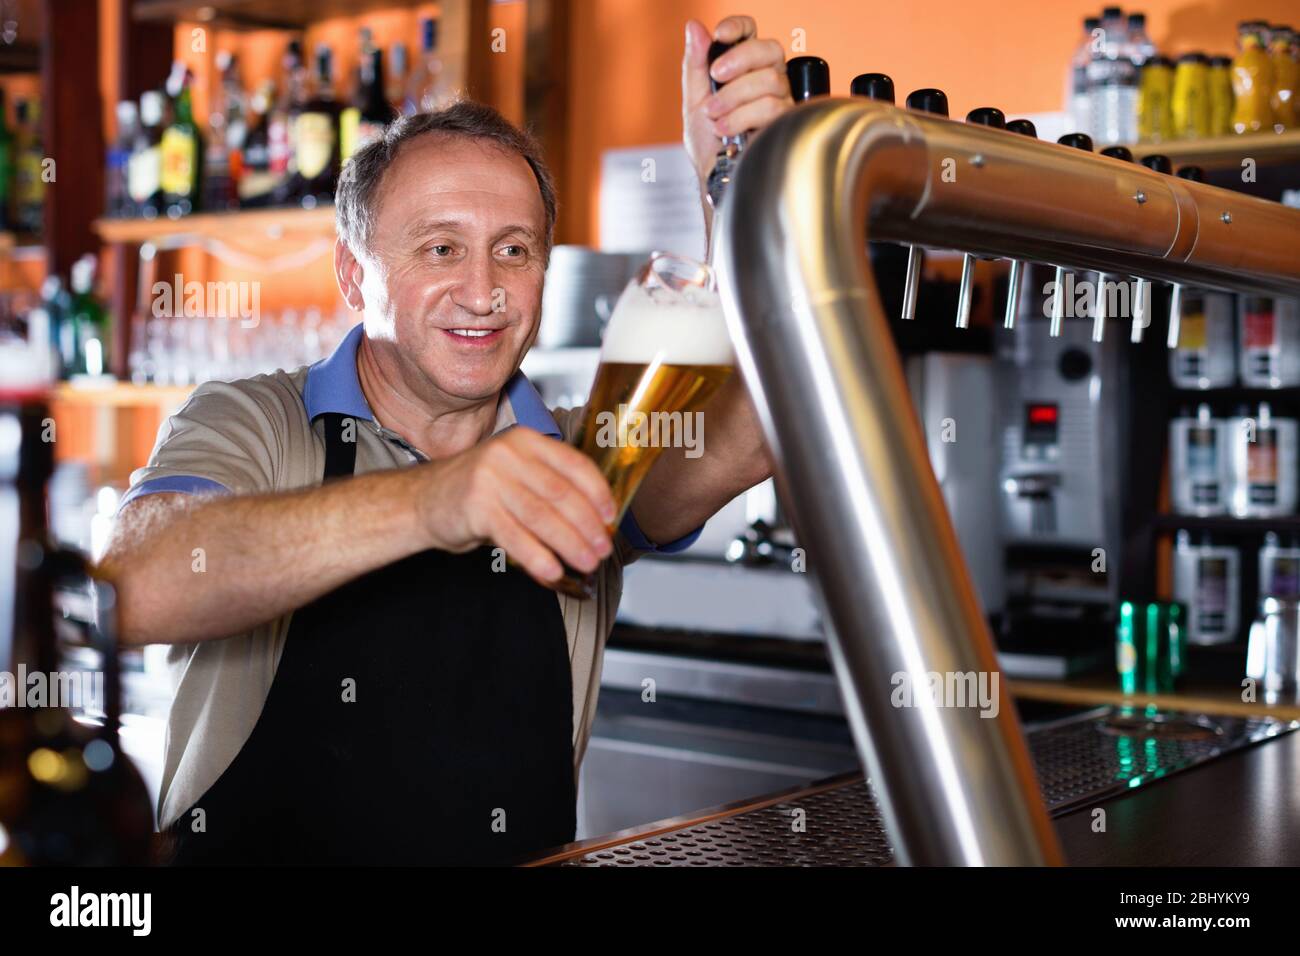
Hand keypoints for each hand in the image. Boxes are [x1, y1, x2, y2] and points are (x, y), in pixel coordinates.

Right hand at [415, 427, 616, 587]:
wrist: (422, 499)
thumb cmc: (478, 490)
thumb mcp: (515, 473)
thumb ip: (549, 485)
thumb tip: (595, 521)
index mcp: (526, 441)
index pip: (574, 465)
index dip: (598, 493)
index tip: (610, 517)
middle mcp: (509, 454)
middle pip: (562, 494)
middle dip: (588, 526)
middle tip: (602, 549)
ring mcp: (490, 479)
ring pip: (542, 517)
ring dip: (570, 544)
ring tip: (586, 563)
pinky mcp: (475, 506)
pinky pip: (515, 536)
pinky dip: (537, 556)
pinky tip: (552, 571)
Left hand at [682, 16, 793, 190]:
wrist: (717, 175)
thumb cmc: (708, 143)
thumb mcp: (694, 99)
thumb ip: (695, 63)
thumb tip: (694, 27)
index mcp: (745, 67)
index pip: (751, 32)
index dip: (739, 27)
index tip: (720, 36)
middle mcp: (767, 78)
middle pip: (770, 49)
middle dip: (740, 59)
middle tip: (716, 76)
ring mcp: (780, 99)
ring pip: (770, 80)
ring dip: (734, 97)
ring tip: (715, 116)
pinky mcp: (786, 122)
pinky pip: (772, 106)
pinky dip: (742, 117)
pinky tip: (727, 130)